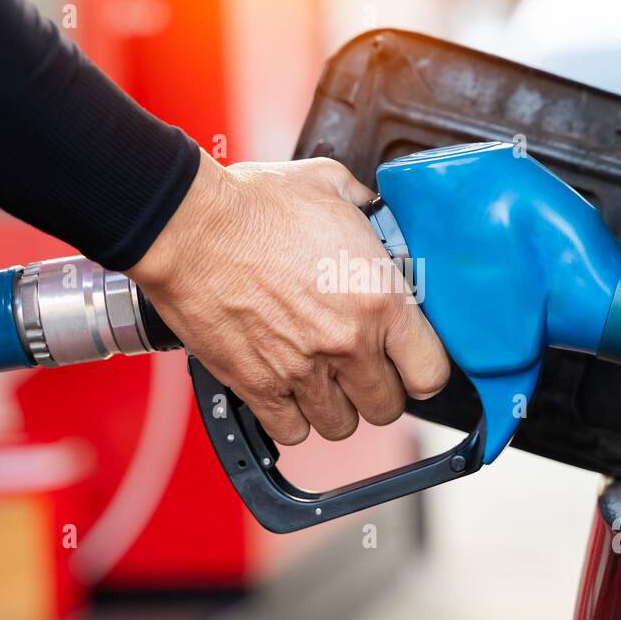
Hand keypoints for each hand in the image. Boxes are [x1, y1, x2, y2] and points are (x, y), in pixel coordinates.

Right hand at [128, 150, 450, 443]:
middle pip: (388, 407)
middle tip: (362, 368)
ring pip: (341, 425)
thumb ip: (368, 211)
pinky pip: (292, 432)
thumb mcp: (333, 187)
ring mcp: (302, 369)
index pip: (431, 372)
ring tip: (322, 379)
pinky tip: (287, 389)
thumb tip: (379, 219)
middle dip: (378, 389)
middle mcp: (348, 342)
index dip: (423, 369)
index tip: (410, 362)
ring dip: (335, 407)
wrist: (189, 225)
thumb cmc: (255, 204)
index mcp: (381, 297)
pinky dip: (291, 417)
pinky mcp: (258, 385)